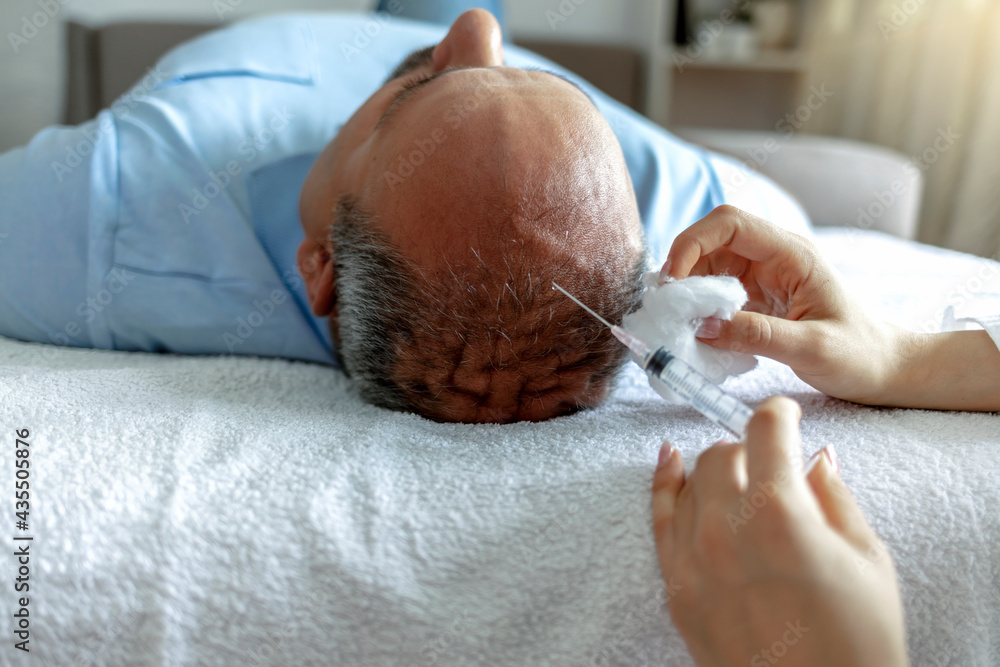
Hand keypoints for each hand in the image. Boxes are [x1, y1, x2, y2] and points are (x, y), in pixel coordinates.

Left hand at [651, 397, 907, 666]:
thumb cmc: (859, 642)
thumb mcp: (869, 561)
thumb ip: (835, 497)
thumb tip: (814, 456)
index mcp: (781, 513)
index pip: (765, 429)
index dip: (780, 412)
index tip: (786, 414)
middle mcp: (727, 529)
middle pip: (723, 452)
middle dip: (750, 447)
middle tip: (772, 462)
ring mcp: (694, 559)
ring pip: (692, 479)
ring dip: (717, 469)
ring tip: (741, 476)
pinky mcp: (676, 587)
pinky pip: (659, 518)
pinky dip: (664, 483)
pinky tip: (670, 460)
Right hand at [661, 205, 911, 404]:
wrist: (883, 370)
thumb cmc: (859, 355)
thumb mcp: (812, 349)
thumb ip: (758, 335)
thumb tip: (702, 327)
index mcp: (792, 254)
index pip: (730, 224)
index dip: (692, 242)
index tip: (672, 281)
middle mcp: (773, 257)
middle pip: (710, 242)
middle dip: (681, 268)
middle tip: (667, 308)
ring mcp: (762, 277)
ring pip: (706, 267)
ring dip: (687, 291)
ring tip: (678, 325)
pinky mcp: (755, 299)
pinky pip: (714, 293)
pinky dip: (697, 310)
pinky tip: (695, 333)